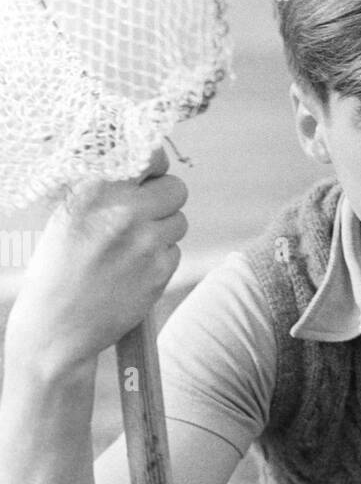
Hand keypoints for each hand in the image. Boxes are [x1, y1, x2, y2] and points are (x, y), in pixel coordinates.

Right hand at [6, 148, 187, 373]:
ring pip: (180, 221)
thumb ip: (105, 187)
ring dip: (163, 229)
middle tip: (145, 212)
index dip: (153, 165)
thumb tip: (141, 164)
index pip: (149, 156)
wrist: (57, 326)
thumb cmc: (57, 267)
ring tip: (132, 245)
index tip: (148, 175)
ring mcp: (146, 244)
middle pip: (177, 189)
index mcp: (96, 191)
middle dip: (165, 198)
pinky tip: (133, 269)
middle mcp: (124, 213)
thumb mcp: (68, 215)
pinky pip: (175, 251)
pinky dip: (160, 257)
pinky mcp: (160, 272)